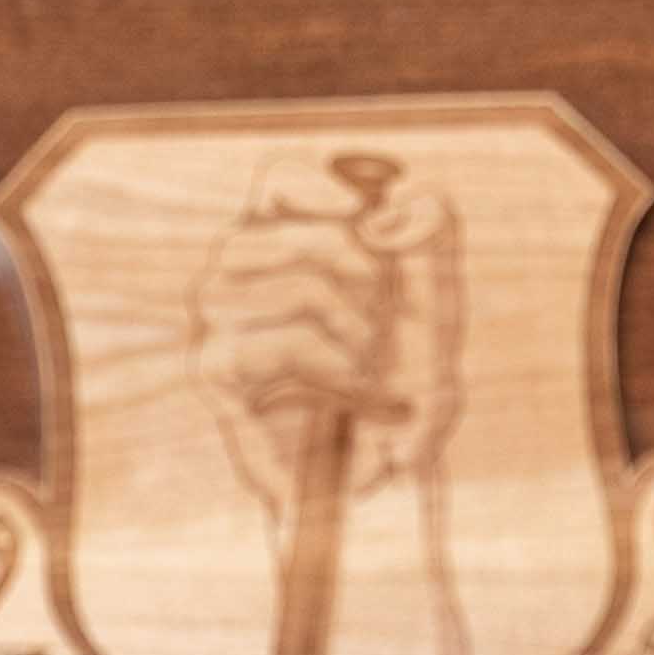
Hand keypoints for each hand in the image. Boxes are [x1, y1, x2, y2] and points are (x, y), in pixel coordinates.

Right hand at [190, 155, 461, 533]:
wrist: (382, 476)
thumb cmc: (404, 385)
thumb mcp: (437, 309)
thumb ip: (430, 243)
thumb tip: (392, 211)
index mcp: (286, 243)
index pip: (279, 178)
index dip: (321, 184)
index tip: (367, 217)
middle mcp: (239, 275)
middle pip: (288, 225)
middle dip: (359, 267)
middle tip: (384, 317)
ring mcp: (219, 323)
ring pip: (300, 284)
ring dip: (358, 326)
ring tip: (368, 365)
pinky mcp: (216, 373)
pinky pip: (285, 341)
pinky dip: (338, 368)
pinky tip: (349, 395)